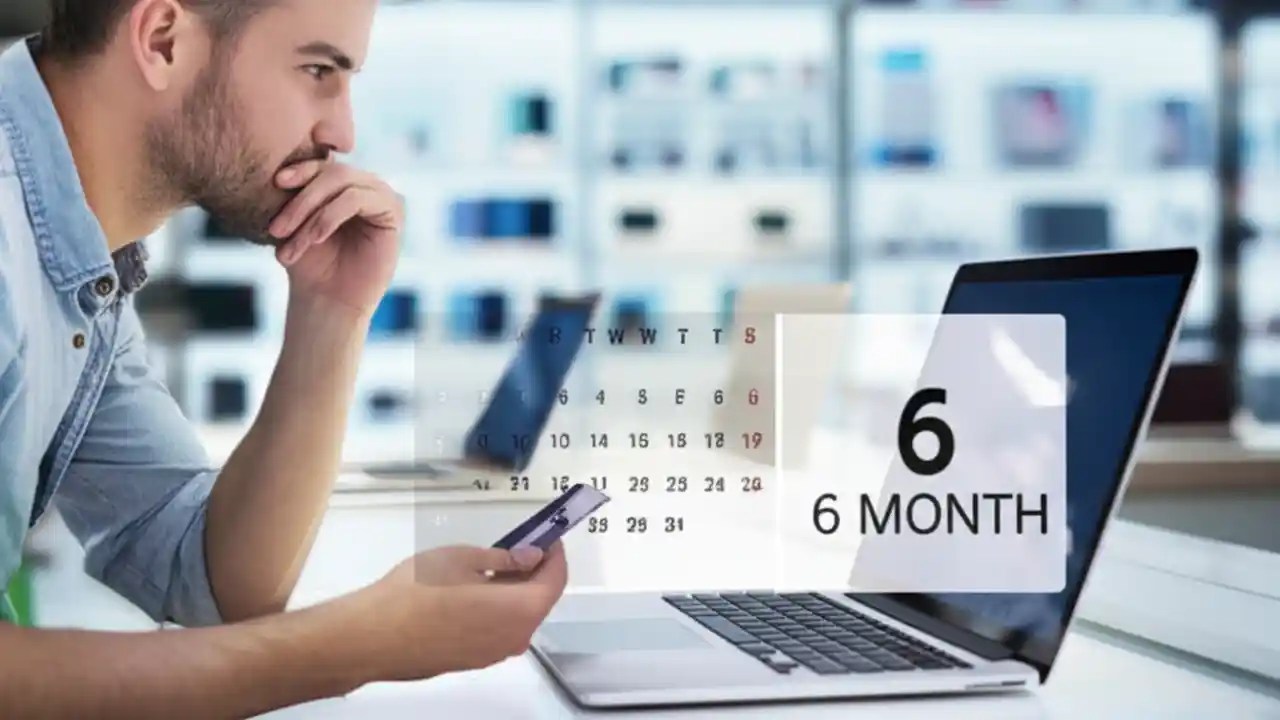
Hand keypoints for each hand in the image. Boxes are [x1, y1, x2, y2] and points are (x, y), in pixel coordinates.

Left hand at [268, 160, 403, 316]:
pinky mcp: (393, 212)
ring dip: (311, 211)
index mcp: (343, 184)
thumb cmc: (309, 264)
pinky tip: (316, 237)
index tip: (275, 183)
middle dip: (300, 199)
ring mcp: (381, 195)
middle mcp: (365, 185)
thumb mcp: (294, 222)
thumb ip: (294, 192)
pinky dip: (331, 216)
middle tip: (276, 229)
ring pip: (342, 182)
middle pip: (331, 172)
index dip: (299, 169)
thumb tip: (276, 165)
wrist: (328, 300)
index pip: (321, 163)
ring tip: (289, 239)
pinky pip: (357, 199)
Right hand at [343, 542, 568, 682]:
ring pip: (517, 617)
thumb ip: (504, 558)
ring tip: (493, 565)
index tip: (547, 536)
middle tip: (519, 545)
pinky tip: (476, 591)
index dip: (555, 555)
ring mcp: (494, 654)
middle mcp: (516, 638)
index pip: (555, 580)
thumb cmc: (419, 591)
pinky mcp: (473, 661)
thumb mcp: (463, 559)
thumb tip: (531, 556)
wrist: (375, 636)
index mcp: (521, 610)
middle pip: (538, 601)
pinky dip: (498, 608)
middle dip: (535, 572)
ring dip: (515, 591)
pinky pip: (498, 630)